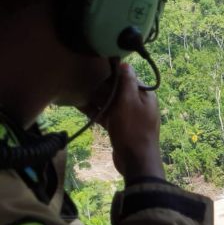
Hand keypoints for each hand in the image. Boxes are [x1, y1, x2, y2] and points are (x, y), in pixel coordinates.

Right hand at [80, 63, 164, 181]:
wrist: (136, 160)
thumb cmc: (133, 128)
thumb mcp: (129, 101)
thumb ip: (127, 82)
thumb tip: (126, 63)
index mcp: (145, 96)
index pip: (128, 78)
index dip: (113, 74)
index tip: (96, 69)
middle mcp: (139, 104)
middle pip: (118, 90)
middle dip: (102, 86)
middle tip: (82, 80)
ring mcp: (129, 117)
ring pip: (110, 103)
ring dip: (96, 98)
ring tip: (76, 91)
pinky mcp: (120, 127)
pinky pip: (106, 115)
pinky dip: (95, 111)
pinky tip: (78, 105)